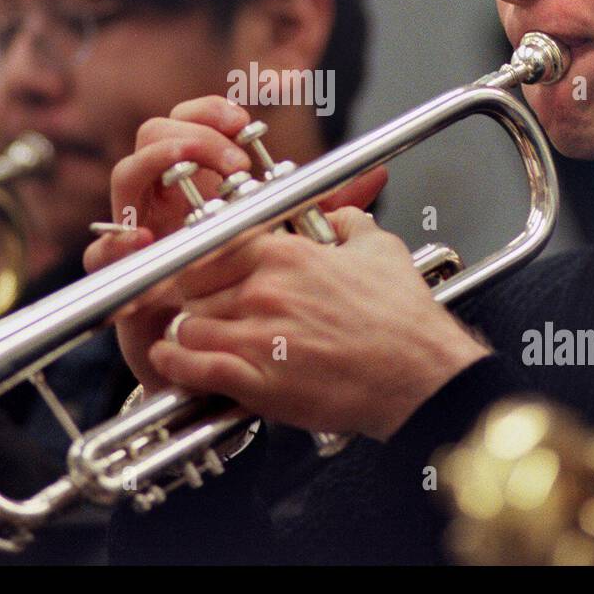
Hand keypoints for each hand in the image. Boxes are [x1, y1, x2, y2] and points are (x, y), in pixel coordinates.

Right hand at [82, 95, 386, 393]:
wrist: (219, 366)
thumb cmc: (250, 297)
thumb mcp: (291, 246)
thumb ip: (327, 211)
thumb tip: (377, 177)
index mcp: (198, 184)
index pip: (190, 123)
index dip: (209, 113)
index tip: (243, 123)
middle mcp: (165, 201)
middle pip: (152, 136)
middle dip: (190, 135)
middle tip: (231, 161)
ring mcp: (141, 234)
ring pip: (126, 179)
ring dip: (157, 168)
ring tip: (194, 182)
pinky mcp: (125, 278)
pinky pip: (102, 252)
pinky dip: (118, 240)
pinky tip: (143, 239)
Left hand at [147, 208, 488, 440]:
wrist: (421, 376)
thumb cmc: (403, 320)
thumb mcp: (378, 247)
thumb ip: (345, 220)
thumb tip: (332, 212)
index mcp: (286, 254)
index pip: (212, 244)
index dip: (202, 259)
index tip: (203, 269)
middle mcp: (264, 290)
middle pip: (194, 286)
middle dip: (194, 296)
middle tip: (200, 304)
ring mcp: (257, 336)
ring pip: (189, 326)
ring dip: (189, 332)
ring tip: (194, 336)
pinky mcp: (258, 382)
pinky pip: (194, 369)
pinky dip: (176, 365)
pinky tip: (171, 362)